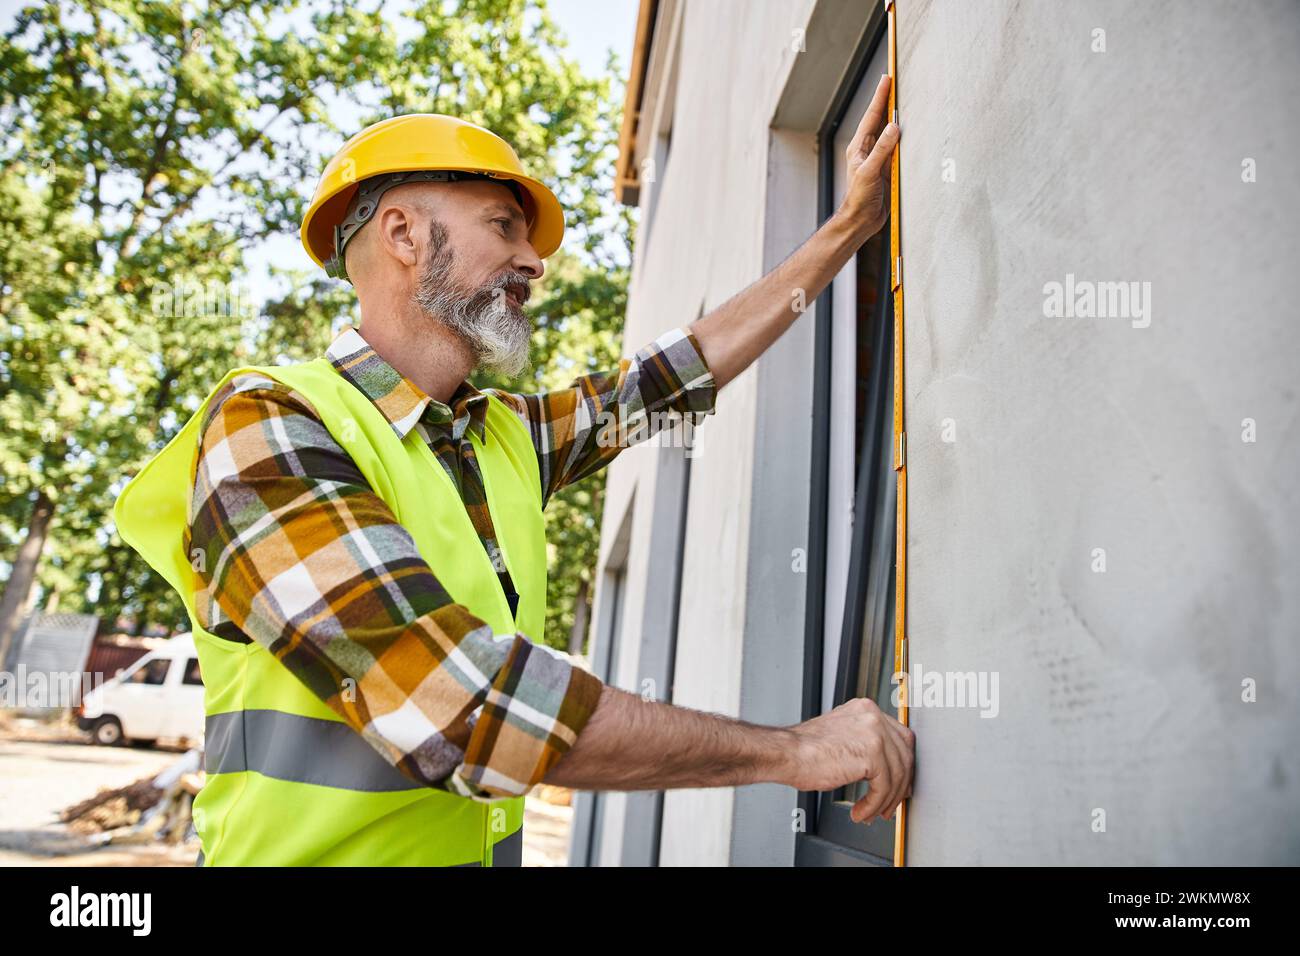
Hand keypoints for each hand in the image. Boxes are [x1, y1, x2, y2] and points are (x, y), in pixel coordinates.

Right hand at [784, 696, 914, 823]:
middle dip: (900, 786)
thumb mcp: (842, 737)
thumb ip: (865, 745)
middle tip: (890, 804)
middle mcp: (873, 716)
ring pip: (896, 774)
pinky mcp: (871, 754)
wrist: (787, 754)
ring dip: (885, 800)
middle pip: (905, 755)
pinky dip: (874, 804)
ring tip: (872, 812)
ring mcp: (874, 733)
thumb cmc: (805, 750)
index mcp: (866, 709)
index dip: (903, 765)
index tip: (898, 784)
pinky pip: (884, 787)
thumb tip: (885, 770)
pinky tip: (862, 811)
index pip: (901, 738)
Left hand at [834, 74, 899, 245]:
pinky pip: (899, 147)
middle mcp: (869, 149)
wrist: (862, 220)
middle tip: (897, 82)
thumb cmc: (858, 198)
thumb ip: (882, 150)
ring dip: (898, 117)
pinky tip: (913, 130)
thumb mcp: (869, 172)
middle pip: (881, 119)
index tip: (887, 79)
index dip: (880, 97)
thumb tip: (894, 126)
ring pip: (891, 132)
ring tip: (906, 100)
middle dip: (888, 101)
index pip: (872, 116)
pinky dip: (906, 136)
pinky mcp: (888, 168)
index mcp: (860, 147)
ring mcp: (879, 158)